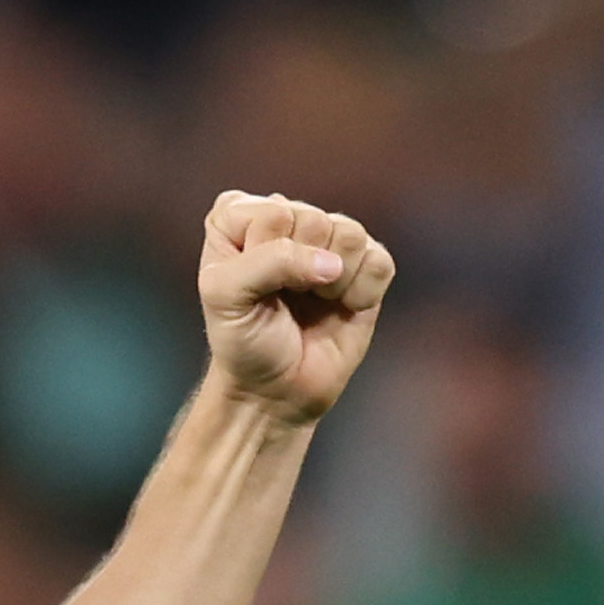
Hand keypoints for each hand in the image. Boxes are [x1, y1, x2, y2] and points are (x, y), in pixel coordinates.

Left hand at [198, 192, 392, 423]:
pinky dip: (361, 293)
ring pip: (352, 235)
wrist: (275, 390)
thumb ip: (268, 262)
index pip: (275, 214)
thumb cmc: (243, 340)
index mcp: (239, 215)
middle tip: (285, 300)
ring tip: (313, 302)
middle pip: (317, 220)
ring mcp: (329, 240)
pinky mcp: (365, 265)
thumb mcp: (224, 296)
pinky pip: (379, 261)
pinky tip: (340, 308)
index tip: (253, 291)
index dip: (268, 259)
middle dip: (301, 271)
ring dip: (333, 282)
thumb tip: (332, 263)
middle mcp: (287, 218)